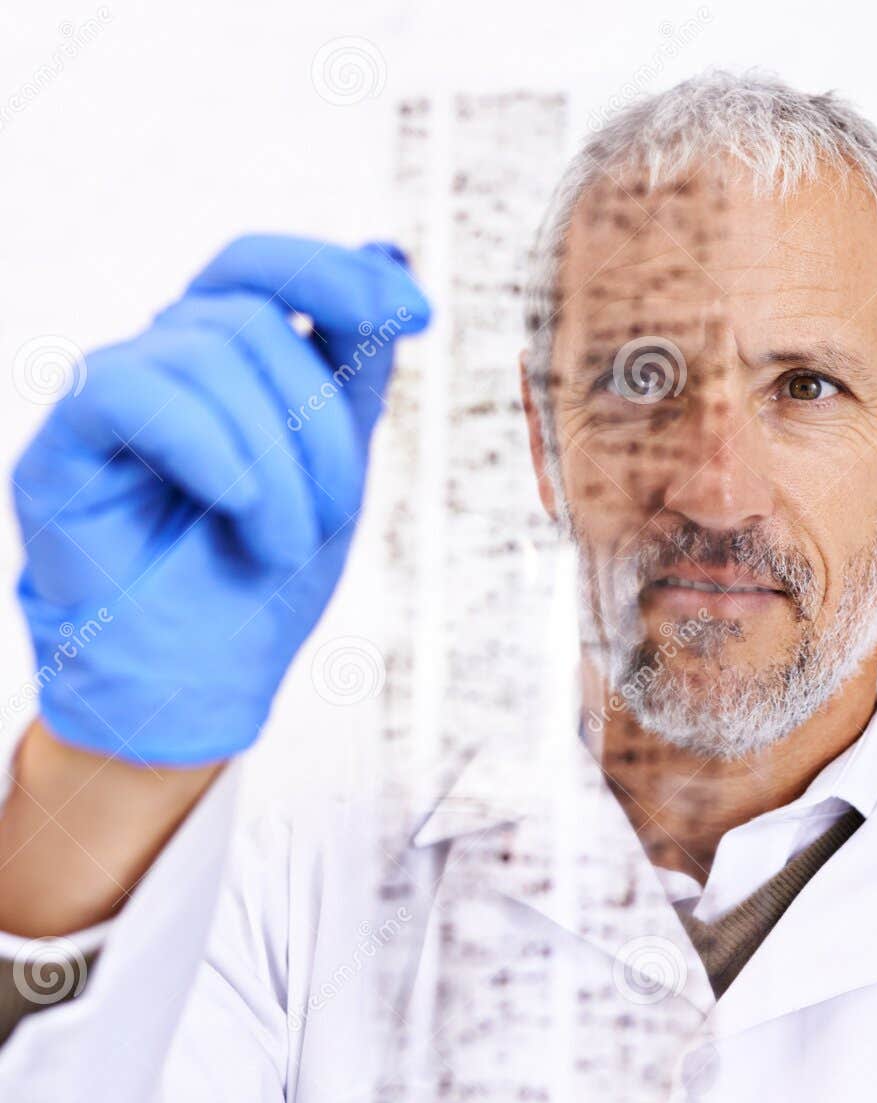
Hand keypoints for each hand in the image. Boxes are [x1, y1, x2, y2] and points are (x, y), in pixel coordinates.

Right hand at [11, 233, 430, 764]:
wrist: (199, 680)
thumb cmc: (258, 583)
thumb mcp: (334, 466)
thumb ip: (354, 369)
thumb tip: (392, 255)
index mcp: (226, 363)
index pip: (265, 268)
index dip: (338, 274)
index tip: (418, 315)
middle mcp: (164, 363)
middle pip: (253, 322)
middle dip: (319, 426)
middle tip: (332, 516)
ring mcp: (113, 396)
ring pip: (208, 358)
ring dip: (276, 468)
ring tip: (278, 544)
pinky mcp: (65, 443)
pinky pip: (134, 392)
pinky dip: (205, 446)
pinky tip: (234, 500)